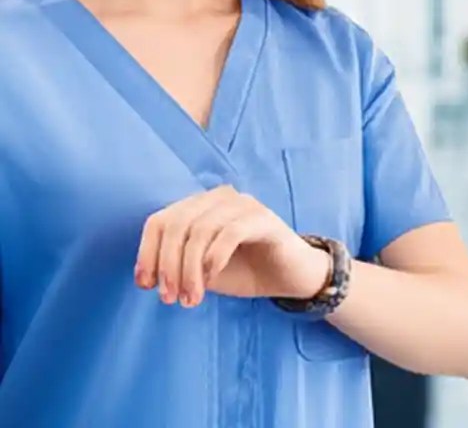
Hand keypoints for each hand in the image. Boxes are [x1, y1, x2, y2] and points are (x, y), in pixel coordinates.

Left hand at [134, 185, 329, 307]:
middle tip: (169, 298)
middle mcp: (219, 198)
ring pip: (200, 230)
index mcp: (200, 206)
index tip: (146, 286)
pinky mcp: (264, 219)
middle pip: (176, 225)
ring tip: (190, 298)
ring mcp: (243, 205)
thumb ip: (178, 265)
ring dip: (189, 269)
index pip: (159, 221)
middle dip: (167, 265)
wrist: (291, 277)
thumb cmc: (245, 270)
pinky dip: (214, 259)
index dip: (147, 253)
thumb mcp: (201, 270)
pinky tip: (212, 279)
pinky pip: (229, 233)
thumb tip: (148, 276)